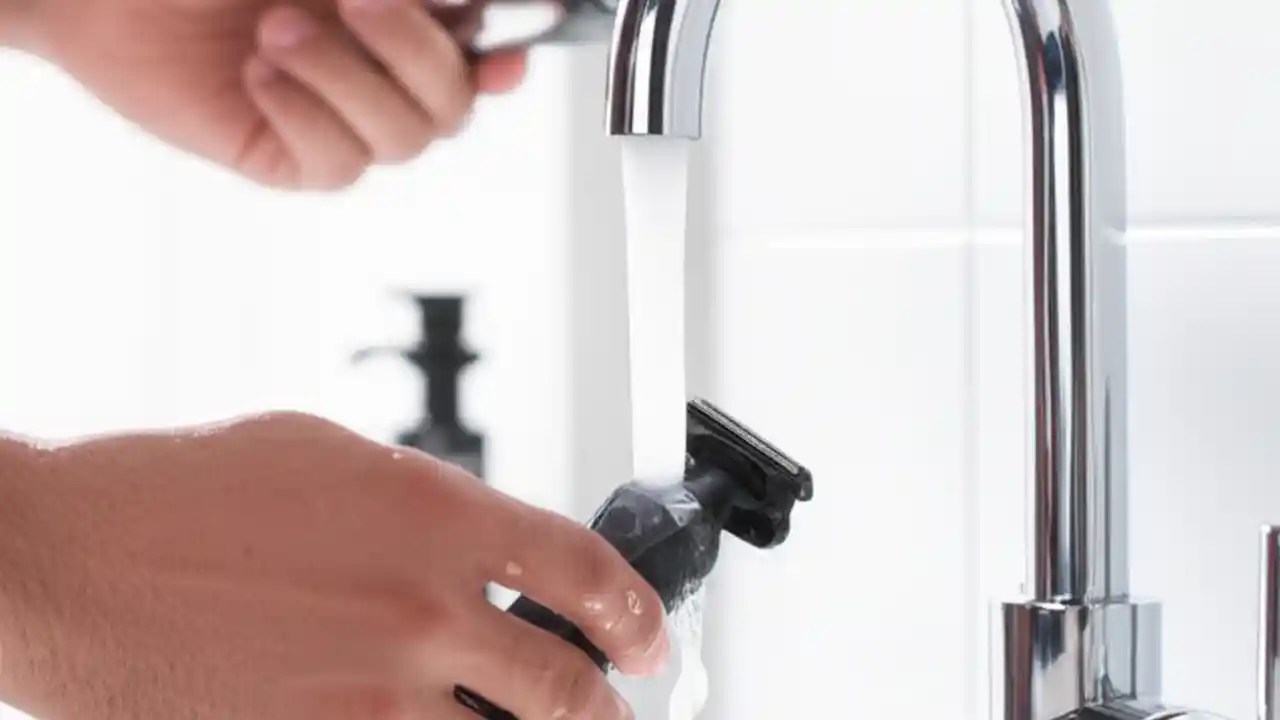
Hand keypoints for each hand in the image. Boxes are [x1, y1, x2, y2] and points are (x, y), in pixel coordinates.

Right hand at [0, 412, 667, 719]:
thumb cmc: (180, 493)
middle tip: (614, 703)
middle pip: (568, 687)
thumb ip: (424, 505)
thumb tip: (482, 543)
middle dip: (607, 705)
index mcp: (434, 514)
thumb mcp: (329, 457)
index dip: (638, 614)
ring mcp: (373, 693)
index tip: (647, 637)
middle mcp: (420, 608)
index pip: (586, 571)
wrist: (68, 560)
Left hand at [14, 0, 524, 188]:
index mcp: (398, 17)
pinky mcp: (292, 158)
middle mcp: (377, 71)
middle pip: (453, 101)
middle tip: (356, 0)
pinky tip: (257, 76)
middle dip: (414, 52)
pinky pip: (338, 166)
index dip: (505, 55)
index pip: (479, 49)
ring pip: (403, 140)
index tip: (509, 52)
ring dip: (344, 81)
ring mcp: (339, 119)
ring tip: (274, 31)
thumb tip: (466, 2)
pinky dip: (303, 116)